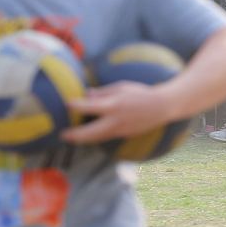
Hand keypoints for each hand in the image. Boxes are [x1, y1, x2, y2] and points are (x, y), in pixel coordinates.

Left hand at [62, 82, 177, 147]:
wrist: (163, 106)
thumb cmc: (142, 93)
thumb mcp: (122, 87)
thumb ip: (103, 92)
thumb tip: (87, 94)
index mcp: (113, 105)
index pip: (88, 107)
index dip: (75, 106)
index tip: (67, 104)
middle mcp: (115, 120)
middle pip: (89, 133)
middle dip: (74, 135)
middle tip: (62, 134)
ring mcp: (120, 130)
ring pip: (96, 139)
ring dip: (83, 139)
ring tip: (72, 138)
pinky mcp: (124, 134)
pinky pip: (105, 137)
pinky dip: (95, 137)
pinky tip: (89, 135)